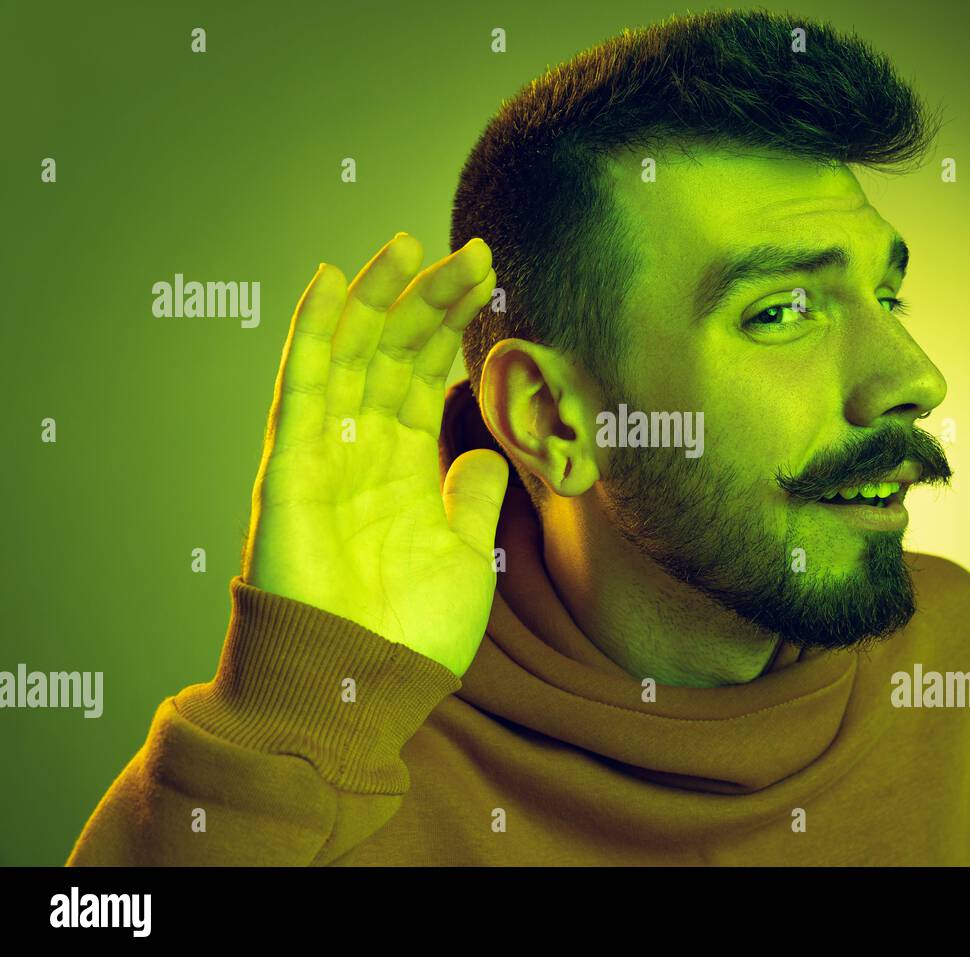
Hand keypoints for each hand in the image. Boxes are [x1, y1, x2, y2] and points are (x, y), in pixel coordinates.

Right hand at [241, 233, 505, 676]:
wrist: (362, 690)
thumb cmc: (411, 634)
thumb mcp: (463, 554)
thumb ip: (471, 498)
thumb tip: (484, 455)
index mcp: (401, 469)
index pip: (424, 376)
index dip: (453, 326)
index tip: (492, 281)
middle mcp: (360, 451)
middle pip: (394, 353)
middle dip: (432, 299)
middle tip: (477, 252)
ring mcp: (324, 454)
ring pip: (352, 355)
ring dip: (381, 296)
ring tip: (414, 242)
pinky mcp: (290, 467)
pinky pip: (302, 388)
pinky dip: (314, 332)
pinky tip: (333, 280)